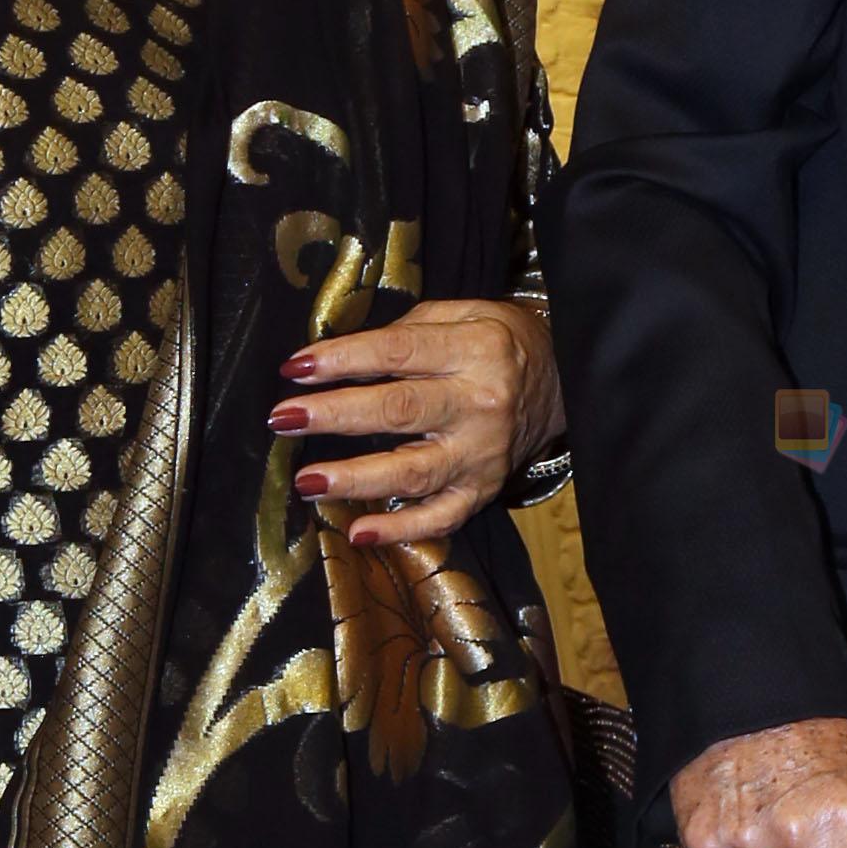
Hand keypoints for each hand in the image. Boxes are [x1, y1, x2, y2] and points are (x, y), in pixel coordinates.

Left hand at [282, 299, 560, 553]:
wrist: (563, 380)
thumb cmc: (497, 343)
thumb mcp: (462, 315)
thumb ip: (406, 332)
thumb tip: (336, 360)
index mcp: (475, 350)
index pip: (399, 352)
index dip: (343, 359)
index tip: (295, 368)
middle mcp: (482, 403)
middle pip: (400, 410)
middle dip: (336, 415)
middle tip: (283, 418)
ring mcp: (483, 453)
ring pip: (414, 471)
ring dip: (356, 479)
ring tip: (308, 481)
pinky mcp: (484, 490)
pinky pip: (441, 517)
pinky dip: (401, 530)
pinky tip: (359, 532)